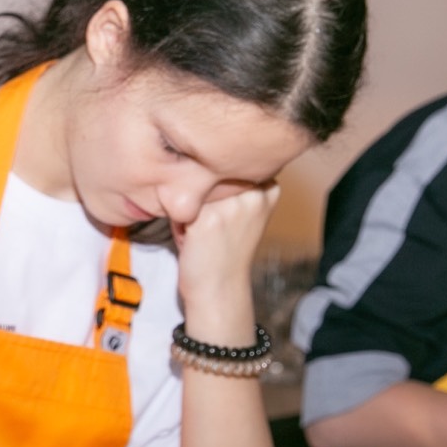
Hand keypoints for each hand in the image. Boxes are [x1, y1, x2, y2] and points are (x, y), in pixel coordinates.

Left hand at [173, 182, 279, 341]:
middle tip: (208, 224)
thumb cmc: (223, 249)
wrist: (218, 288)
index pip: (228, 166)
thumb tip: (205, 158)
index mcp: (268, 188)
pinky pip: (179, 204)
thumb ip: (235, 184)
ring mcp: (232, 204)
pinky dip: (178, 221)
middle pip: (210, 174)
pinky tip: (190, 237)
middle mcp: (254, 193)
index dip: (215, 187)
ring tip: (198, 229)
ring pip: (194, 187)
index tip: (219, 213)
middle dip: (201, 196)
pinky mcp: (208, 217)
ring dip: (188, 206)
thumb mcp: (240, 210)